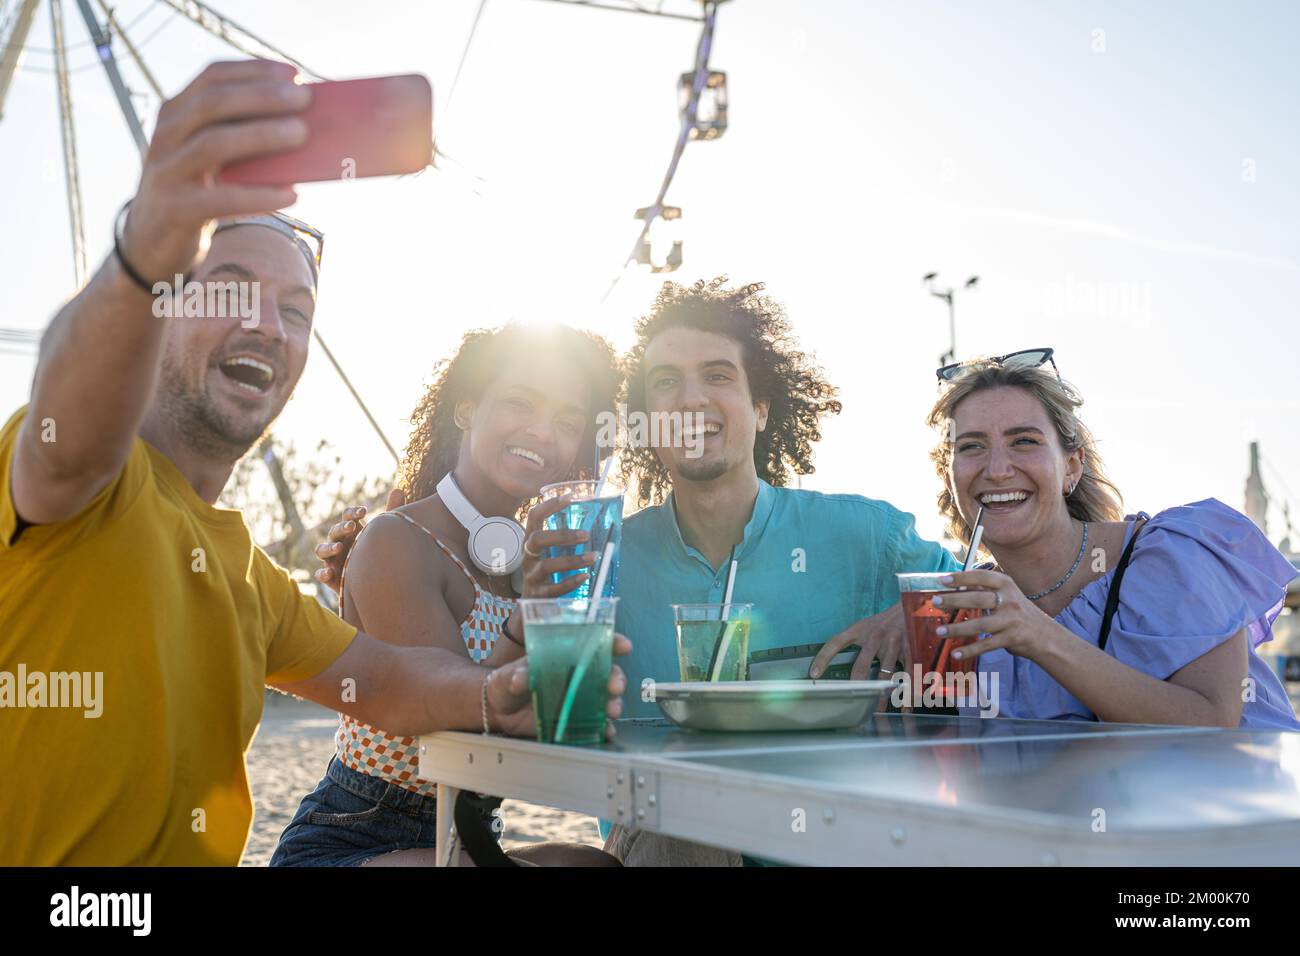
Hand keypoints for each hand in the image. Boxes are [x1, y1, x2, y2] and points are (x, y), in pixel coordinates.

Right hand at [122, 59, 312, 279]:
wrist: (153, 238)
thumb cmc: (200, 188)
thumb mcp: (213, 155)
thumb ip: (243, 135)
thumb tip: (305, 126)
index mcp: (175, 112)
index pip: (212, 76)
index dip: (254, 70)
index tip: (295, 73)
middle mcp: (165, 134)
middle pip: (213, 103)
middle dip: (262, 97)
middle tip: (305, 100)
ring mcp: (166, 171)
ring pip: (214, 143)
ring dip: (262, 135)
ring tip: (302, 135)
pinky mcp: (176, 208)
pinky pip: (221, 198)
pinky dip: (260, 195)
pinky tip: (293, 194)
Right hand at [315, 488, 406, 591]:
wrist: (378, 583)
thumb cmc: (379, 553)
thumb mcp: (385, 534)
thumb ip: (392, 513)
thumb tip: (398, 490)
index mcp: (352, 531)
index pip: (347, 516)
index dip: (352, 512)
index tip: (364, 511)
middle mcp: (339, 543)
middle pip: (334, 531)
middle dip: (342, 528)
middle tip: (352, 526)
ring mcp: (333, 560)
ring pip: (321, 551)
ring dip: (328, 548)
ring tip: (339, 548)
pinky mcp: (331, 579)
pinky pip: (321, 575)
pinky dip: (322, 573)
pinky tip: (329, 573)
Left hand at [486, 634, 632, 740]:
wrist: (497, 711)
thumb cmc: (505, 682)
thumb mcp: (507, 673)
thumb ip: (517, 673)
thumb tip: (520, 678)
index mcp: (565, 656)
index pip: (593, 644)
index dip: (611, 642)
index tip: (623, 646)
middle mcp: (577, 675)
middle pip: (607, 672)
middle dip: (616, 677)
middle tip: (615, 686)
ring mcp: (578, 699)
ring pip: (606, 698)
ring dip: (614, 703)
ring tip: (612, 710)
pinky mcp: (575, 720)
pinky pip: (595, 724)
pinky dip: (603, 728)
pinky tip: (606, 731)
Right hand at [518, 493, 598, 598]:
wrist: (531, 608)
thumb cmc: (546, 575)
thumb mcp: (549, 554)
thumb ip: (564, 542)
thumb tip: (595, 526)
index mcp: (531, 542)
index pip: (534, 517)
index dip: (549, 505)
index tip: (570, 497)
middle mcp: (528, 556)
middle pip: (537, 539)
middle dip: (561, 535)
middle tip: (585, 535)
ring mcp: (531, 576)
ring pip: (547, 566)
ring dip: (572, 560)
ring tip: (593, 557)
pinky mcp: (539, 595)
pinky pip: (554, 589)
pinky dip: (571, 582)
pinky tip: (585, 577)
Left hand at [809, 602, 905, 711]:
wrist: (909, 607)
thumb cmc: (882, 622)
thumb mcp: (862, 626)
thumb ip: (849, 641)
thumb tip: (831, 663)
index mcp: (859, 630)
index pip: (835, 643)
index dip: (823, 658)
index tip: (814, 674)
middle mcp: (874, 637)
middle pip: (861, 665)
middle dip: (857, 684)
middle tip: (853, 702)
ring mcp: (892, 644)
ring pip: (885, 674)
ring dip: (881, 694)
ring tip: (877, 711)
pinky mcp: (909, 650)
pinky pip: (908, 675)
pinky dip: (907, 693)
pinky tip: (905, 707)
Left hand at [927, 570, 1064, 663]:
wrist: (1045, 636)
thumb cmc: (1018, 612)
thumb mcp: (1007, 595)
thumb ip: (985, 591)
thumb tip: (954, 587)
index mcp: (1006, 584)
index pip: (981, 577)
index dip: (961, 578)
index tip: (941, 580)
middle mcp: (1009, 600)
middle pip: (977, 599)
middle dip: (954, 600)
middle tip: (935, 602)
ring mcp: (1011, 620)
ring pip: (980, 624)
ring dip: (957, 629)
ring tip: (939, 631)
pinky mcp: (1011, 639)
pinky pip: (986, 645)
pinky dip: (970, 650)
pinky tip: (956, 653)